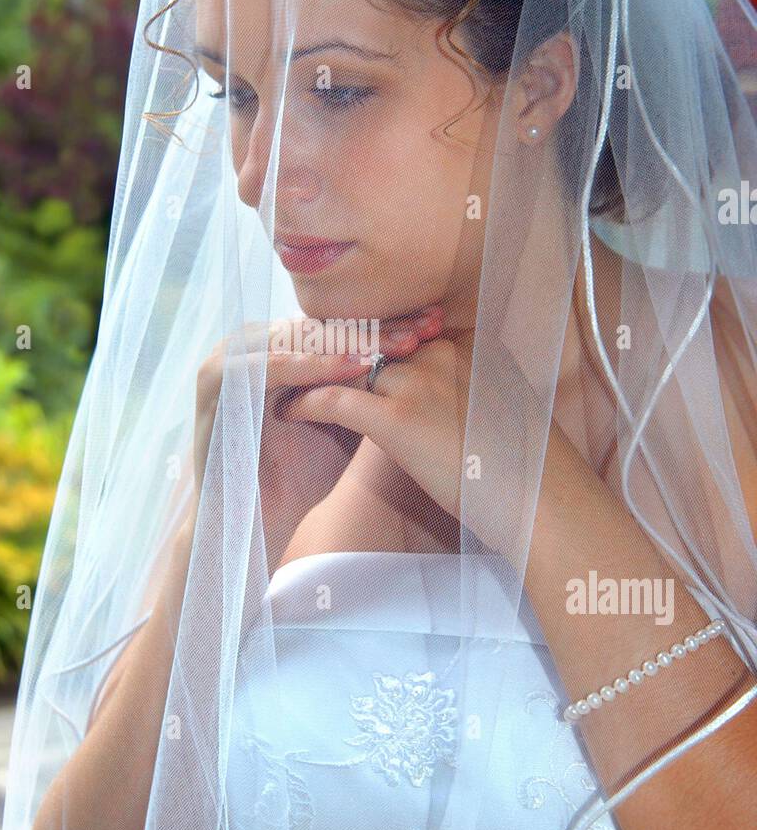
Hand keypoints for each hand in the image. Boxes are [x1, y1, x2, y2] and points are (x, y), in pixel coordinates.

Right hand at [194, 307, 444, 571]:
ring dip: (348, 340)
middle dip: (374, 326)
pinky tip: (354, 366)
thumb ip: (365, 382)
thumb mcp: (345, 419)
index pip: (336, 324)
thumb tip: (422, 343)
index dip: (385, 323)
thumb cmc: (303, 472)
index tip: (435, 324)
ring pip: (296, 337)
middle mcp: (249, 346)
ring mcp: (227, 360)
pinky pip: (267, 365)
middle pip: (318, 325)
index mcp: (277, 347)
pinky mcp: (213, 384)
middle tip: (423, 328)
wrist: (258, 520)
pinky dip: (311, 364)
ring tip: (397, 344)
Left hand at [280, 324, 535, 554]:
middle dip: (331, 352)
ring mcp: (418, 381)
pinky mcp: (397, 417)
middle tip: (300, 362)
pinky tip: (289, 412)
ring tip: (285, 383)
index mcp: (467, 345)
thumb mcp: (499, 407)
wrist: (543, 500)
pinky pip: (333, 399)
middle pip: (368, 339)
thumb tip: (441, 395)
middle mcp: (440, 351)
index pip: (400, 329)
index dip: (366, 340)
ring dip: (310, 373)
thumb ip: (467, 386)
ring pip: (344, 363)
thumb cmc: (527, 466)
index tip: (338, 350)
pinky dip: (305, 403)